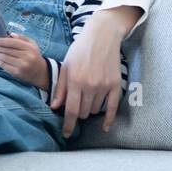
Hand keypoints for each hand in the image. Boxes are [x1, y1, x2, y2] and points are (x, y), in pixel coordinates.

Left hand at [0, 35, 48, 87]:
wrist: (41, 72)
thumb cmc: (34, 56)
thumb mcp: (32, 44)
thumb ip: (22, 38)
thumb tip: (10, 34)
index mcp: (29, 48)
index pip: (12, 43)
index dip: (2, 41)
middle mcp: (26, 56)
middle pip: (7, 50)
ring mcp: (22, 65)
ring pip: (4, 58)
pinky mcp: (17, 73)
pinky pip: (5, 66)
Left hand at [50, 10, 128, 135]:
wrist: (102, 36)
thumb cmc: (80, 50)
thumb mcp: (65, 66)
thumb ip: (60, 88)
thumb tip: (55, 107)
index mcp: (75, 81)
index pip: (70, 110)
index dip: (67, 125)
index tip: (65, 134)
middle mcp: (90, 86)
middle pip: (82, 112)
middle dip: (76, 113)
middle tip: (74, 105)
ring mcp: (104, 86)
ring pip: (94, 110)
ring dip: (88, 110)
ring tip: (85, 100)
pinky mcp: (116, 85)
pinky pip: (113, 107)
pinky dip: (108, 119)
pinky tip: (105, 127)